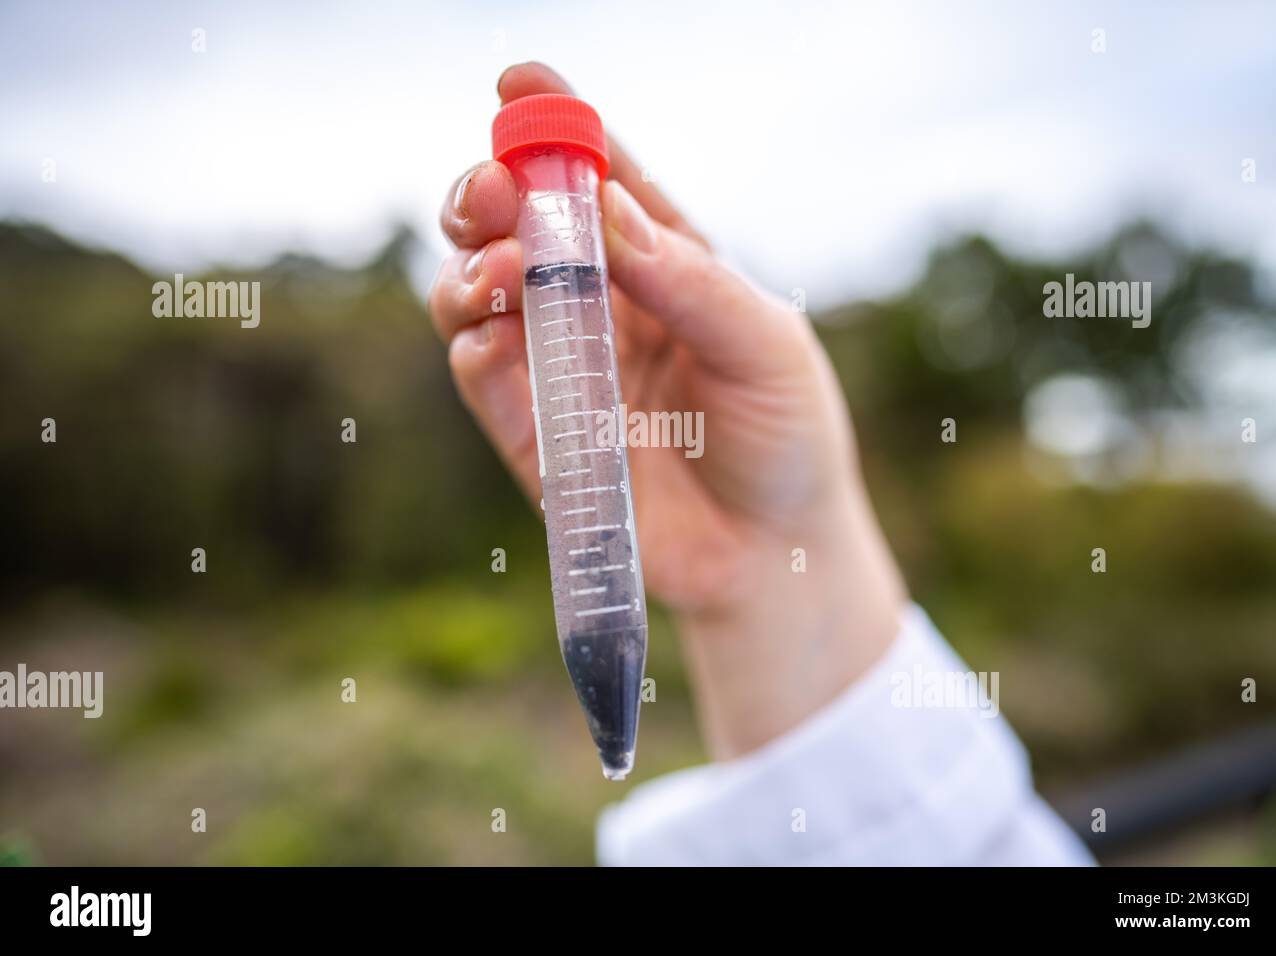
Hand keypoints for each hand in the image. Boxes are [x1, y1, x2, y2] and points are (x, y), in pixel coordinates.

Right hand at [430, 63, 905, 757]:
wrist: (776, 556)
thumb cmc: (788, 437)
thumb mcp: (764, 346)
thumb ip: (688, 280)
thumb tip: (603, 204)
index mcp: (666, 266)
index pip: (604, 180)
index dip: (558, 125)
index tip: (516, 83)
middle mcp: (606, 308)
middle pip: (521, 227)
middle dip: (491, 193)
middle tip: (492, 192)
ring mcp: (567, 371)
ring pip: (482, 296)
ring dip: (473, 269)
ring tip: (502, 272)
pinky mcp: (539, 440)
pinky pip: (486, 380)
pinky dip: (474, 349)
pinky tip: (490, 338)